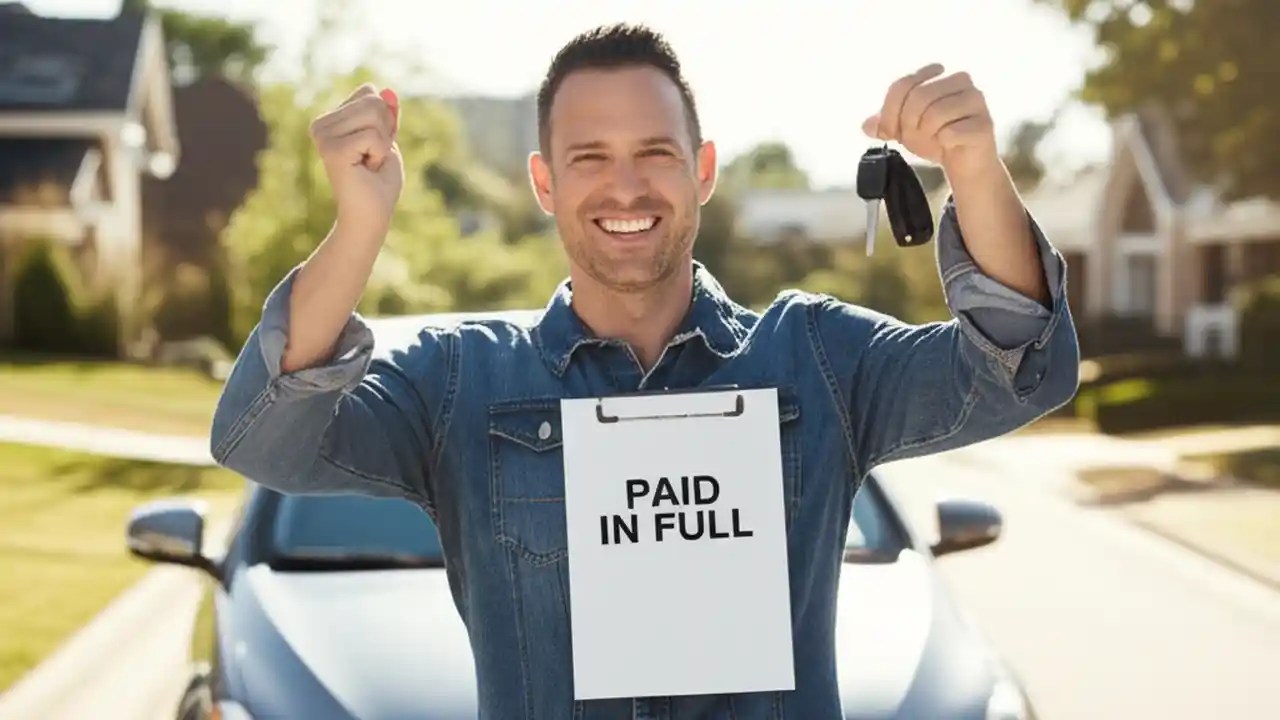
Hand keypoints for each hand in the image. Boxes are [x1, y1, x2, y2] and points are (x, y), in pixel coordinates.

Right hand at [309, 83, 403, 237]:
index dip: (384, 121)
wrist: (371, 216)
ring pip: (374, 114)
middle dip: (385, 131)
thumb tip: (387, 91)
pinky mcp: (332, 150)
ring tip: (368, 163)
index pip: (368, 92)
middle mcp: (320, 124)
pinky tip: (365, 170)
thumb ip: (386, 112)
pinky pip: (374, 136)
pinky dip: (379, 154)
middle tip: (372, 158)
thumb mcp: (387, 137)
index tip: (373, 147)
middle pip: (372, 100)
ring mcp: (323, 136)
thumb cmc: (379, 181)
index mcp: (330, 119)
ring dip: (382, 143)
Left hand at [861, 64, 997, 175]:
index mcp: (939, 76)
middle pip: (919, 96)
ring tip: (932, 140)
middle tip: (912, 138)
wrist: (966, 163)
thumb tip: (866, 126)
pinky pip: (951, 132)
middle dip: (908, 124)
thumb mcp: (905, 129)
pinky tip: (949, 145)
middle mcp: (961, 81)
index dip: (889, 111)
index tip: (889, 131)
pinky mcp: (984, 123)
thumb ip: (885, 123)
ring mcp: (976, 100)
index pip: (903, 84)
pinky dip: (944, 143)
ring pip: (936, 113)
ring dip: (926, 134)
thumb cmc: (936, 139)